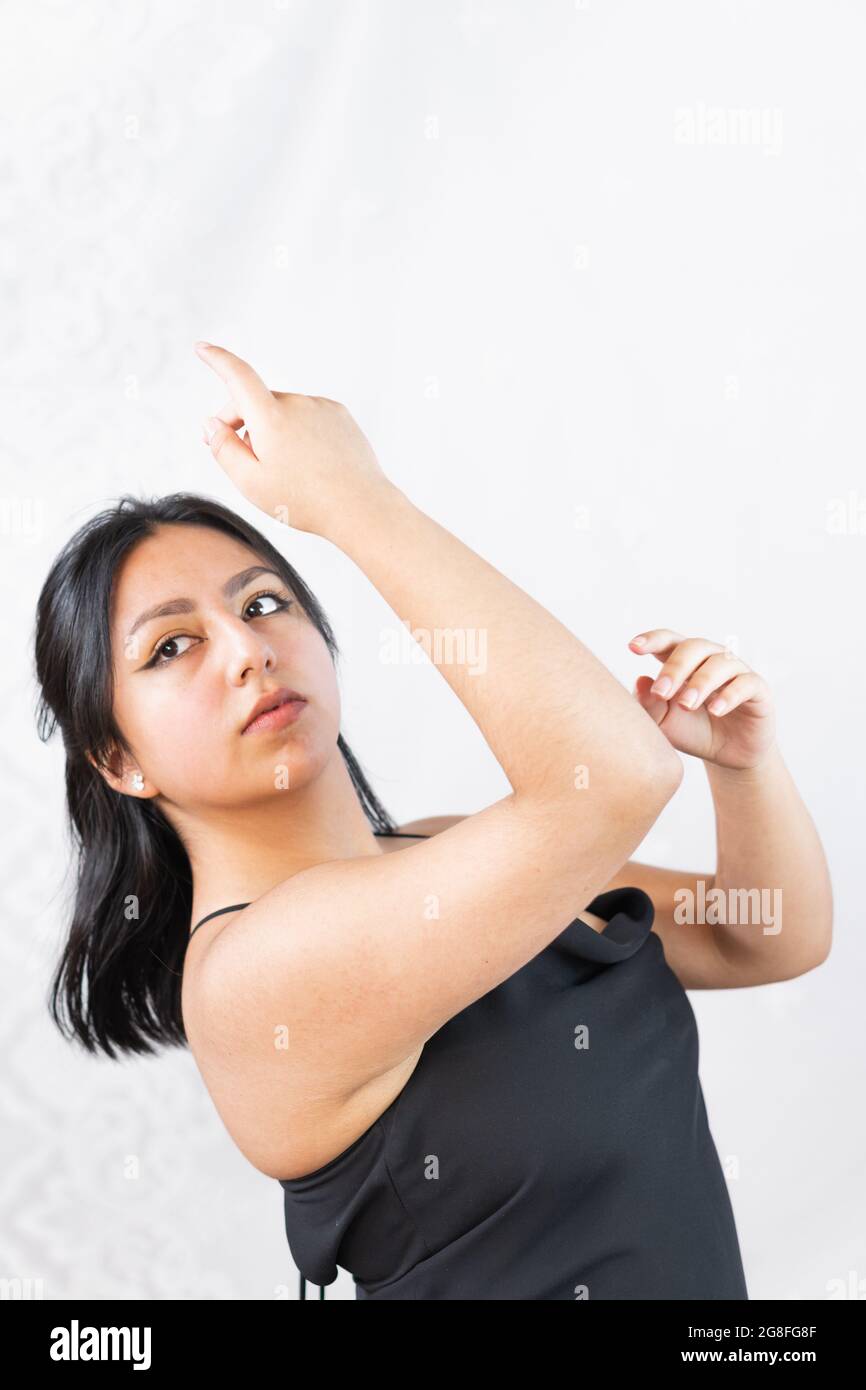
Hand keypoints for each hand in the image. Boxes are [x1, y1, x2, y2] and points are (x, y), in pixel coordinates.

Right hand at [193, 341, 389, 534]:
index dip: (217, 359)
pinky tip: (306, 462)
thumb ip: (223, 448)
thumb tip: (210, 423)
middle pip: (256, 402)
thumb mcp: (250, 482)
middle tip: (237, 456)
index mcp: (272, 417)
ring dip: (272, 431)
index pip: (237, 376)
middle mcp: (298, 403)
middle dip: (240, 421)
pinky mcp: (339, 415)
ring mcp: (321, 407)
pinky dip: (298, 432)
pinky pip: (307, 416)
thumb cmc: (304, 501)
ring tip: (283, 470)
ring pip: (282, 411)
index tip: (202, 347)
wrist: (360, 508)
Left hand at [627, 629, 776, 770]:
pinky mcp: (757, 689)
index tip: (633, 648)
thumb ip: (649, 705)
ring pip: (719, 662)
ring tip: (686, 705)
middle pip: (693, 647)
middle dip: (674, 668)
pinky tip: (716, 710)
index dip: (652, 640)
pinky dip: (729, 695)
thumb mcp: (664, 724)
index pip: (669, 641)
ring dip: (700, 682)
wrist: (728, 757)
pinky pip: (745, 683)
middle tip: (661, 692)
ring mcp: (736, 671)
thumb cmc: (693, 732)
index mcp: (684, 662)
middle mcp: (710, 659)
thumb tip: (641, 680)